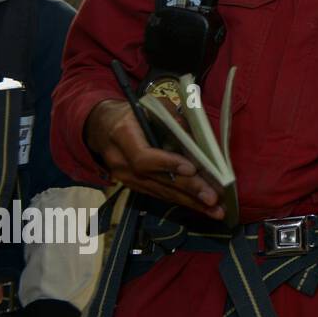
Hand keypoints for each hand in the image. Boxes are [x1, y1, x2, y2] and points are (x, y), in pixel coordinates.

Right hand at [85, 99, 224, 218]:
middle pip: (157, 179)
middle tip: (213, 199)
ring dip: (190, 202)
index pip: (143, 157)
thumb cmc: (133, 113)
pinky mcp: (133, 186)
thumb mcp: (152, 106)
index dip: (167, 164)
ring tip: (215, 210)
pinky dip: (181, 201)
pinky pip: (159, 194)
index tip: (192, 169)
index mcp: (123, 135)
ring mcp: (124, 178)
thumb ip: (173, 118)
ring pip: (160, 192)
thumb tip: (196, 138)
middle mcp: (121, 161)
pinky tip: (201, 207)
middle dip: (188, 190)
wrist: (102, 127)